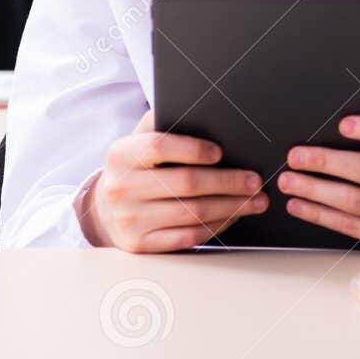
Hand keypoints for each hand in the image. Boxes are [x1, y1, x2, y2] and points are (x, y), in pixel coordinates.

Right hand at [79, 111, 267, 251]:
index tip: (220, 152)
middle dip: (227, 182)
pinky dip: (217, 226)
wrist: (105, 211)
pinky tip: (233, 216)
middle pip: (185, 184)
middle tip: (254, 180)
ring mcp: (131, 219)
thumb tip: (205, 114)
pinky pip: (188, 237)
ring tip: (254, 200)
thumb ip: (162, 126)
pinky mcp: (142, 244)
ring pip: (192, 213)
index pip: (159, 147)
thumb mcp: (137, 142)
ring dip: (231, 206)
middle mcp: (121, 187)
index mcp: (121, 155)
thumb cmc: (134, 170)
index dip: (193, 149)